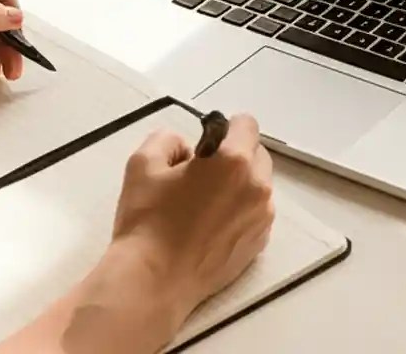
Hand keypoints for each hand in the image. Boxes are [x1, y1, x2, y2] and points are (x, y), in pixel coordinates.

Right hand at [110, 115, 274, 334]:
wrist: (154, 280)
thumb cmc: (147, 221)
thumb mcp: (143, 164)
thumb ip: (167, 140)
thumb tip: (185, 147)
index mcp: (234, 162)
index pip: (247, 124)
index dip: (227, 126)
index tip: (209, 140)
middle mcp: (257, 188)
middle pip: (257, 154)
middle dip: (235, 155)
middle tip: (203, 172)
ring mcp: (262, 218)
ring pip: (259, 186)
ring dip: (240, 184)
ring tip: (207, 201)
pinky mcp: (259, 243)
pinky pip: (257, 213)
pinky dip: (242, 211)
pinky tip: (213, 224)